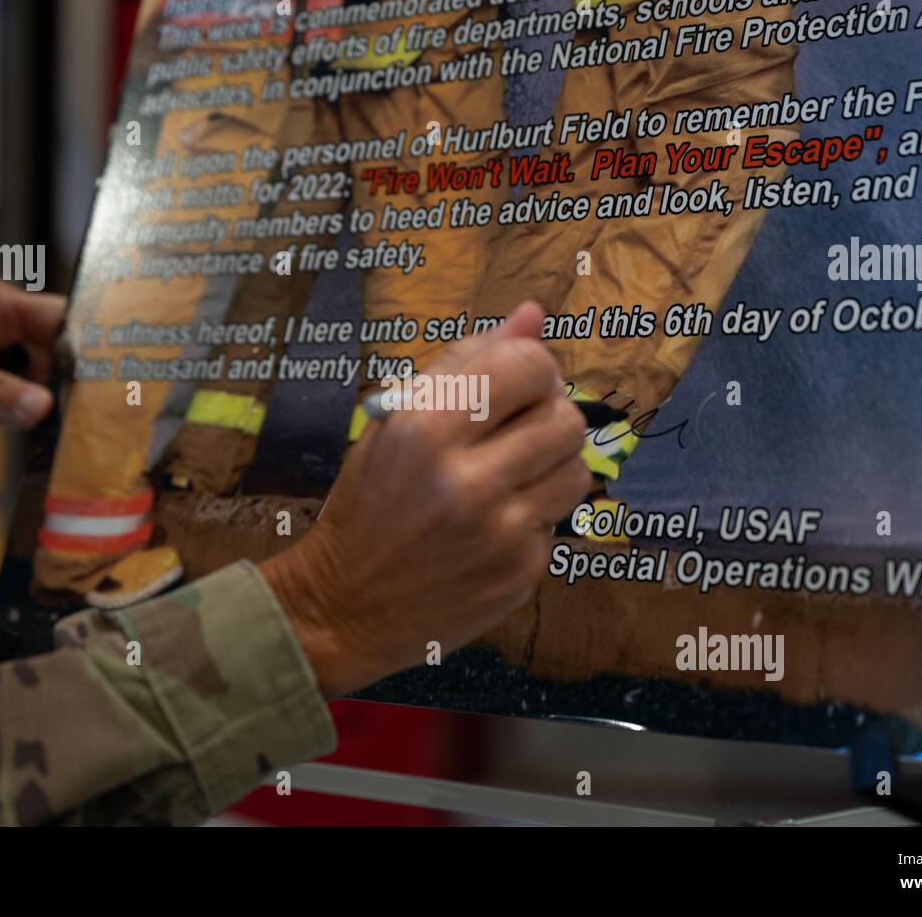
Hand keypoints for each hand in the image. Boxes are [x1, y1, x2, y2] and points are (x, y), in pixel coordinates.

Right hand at [260, 303, 589, 697]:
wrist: (343, 608)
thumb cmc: (364, 505)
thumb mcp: (391, 423)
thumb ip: (462, 364)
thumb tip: (531, 313)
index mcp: (425, 428)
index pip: (528, 366)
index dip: (531, 367)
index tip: (514, 383)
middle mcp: (468, 480)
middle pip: (565, 419)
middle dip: (547, 415)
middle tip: (514, 431)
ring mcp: (501, 533)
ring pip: (577, 472)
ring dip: (550, 466)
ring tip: (510, 475)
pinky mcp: (521, 574)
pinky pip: (557, 524)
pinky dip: (533, 518)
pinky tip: (493, 526)